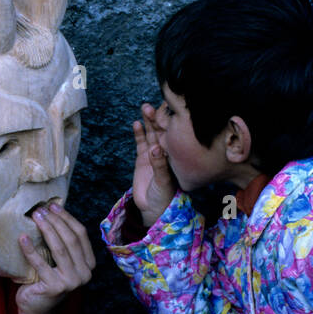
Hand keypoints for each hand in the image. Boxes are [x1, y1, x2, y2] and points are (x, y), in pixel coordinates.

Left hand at [15, 202, 95, 313]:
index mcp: (89, 264)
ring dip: (46, 230)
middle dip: (55, 221)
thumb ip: (62, 243)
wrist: (36, 309)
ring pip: (59, 249)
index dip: (67, 218)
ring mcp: (71, 282)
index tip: (53, 206)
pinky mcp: (55, 288)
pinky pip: (41, 264)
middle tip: (40, 210)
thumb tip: (53, 211)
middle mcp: (85, 273)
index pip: (81, 234)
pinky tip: (22, 238)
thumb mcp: (59, 262)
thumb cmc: (45, 280)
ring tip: (34, 217)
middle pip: (71, 239)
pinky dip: (30, 250)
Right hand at [132, 103, 177, 227]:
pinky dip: (139, 133)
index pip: (174, 135)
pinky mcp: (142, 158)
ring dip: (148, 121)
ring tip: (145, 109)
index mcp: (176, 154)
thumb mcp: (163, 181)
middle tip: (153, 106)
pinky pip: (141, 142)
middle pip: (162, 131)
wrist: (152, 207)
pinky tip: (136, 124)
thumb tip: (154, 149)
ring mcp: (154, 153)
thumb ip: (159, 165)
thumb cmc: (164, 195)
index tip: (171, 108)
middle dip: (158, 118)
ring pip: (151, 133)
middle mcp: (166, 151)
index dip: (172, 122)